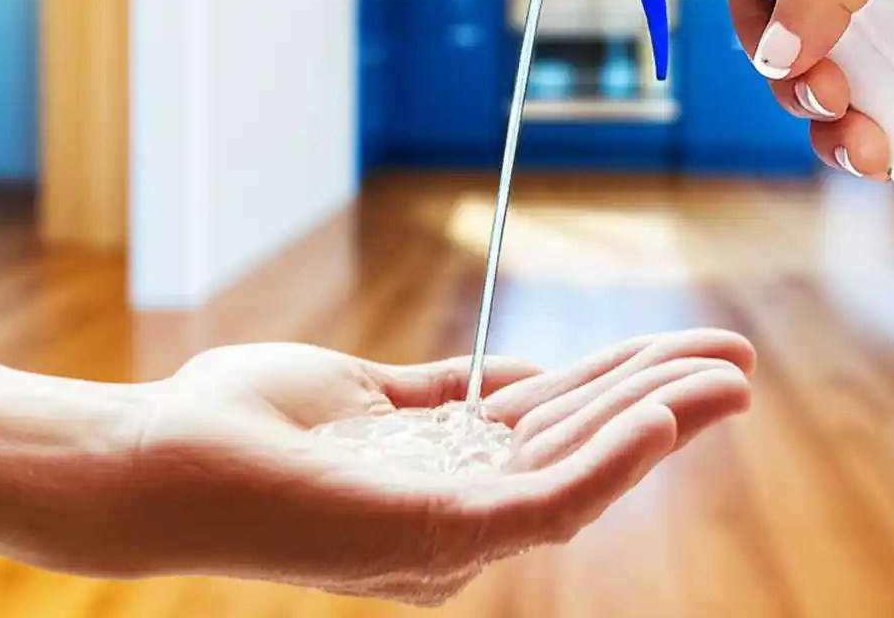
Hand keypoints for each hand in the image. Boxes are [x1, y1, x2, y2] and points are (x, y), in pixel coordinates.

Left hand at [113, 330, 752, 604]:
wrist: (156, 459)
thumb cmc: (241, 426)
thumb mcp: (367, 394)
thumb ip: (441, 392)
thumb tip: (518, 372)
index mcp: (445, 485)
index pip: (550, 433)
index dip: (619, 389)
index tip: (675, 353)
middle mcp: (458, 522)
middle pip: (580, 453)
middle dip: (662, 404)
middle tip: (737, 363)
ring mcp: (449, 537)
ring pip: (581, 476)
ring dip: (660, 425)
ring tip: (730, 378)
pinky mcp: (434, 540)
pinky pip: (543, 502)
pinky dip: (608, 462)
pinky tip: (658, 415)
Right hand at [729, 0, 893, 179]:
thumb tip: (775, 50)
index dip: (755, 15)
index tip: (777, 49)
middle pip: (792, 49)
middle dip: (798, 86)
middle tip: (836, 96)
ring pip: (835, 101)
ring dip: (834, 133)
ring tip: (871, 142)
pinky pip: (890, 133)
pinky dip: (882, 154)